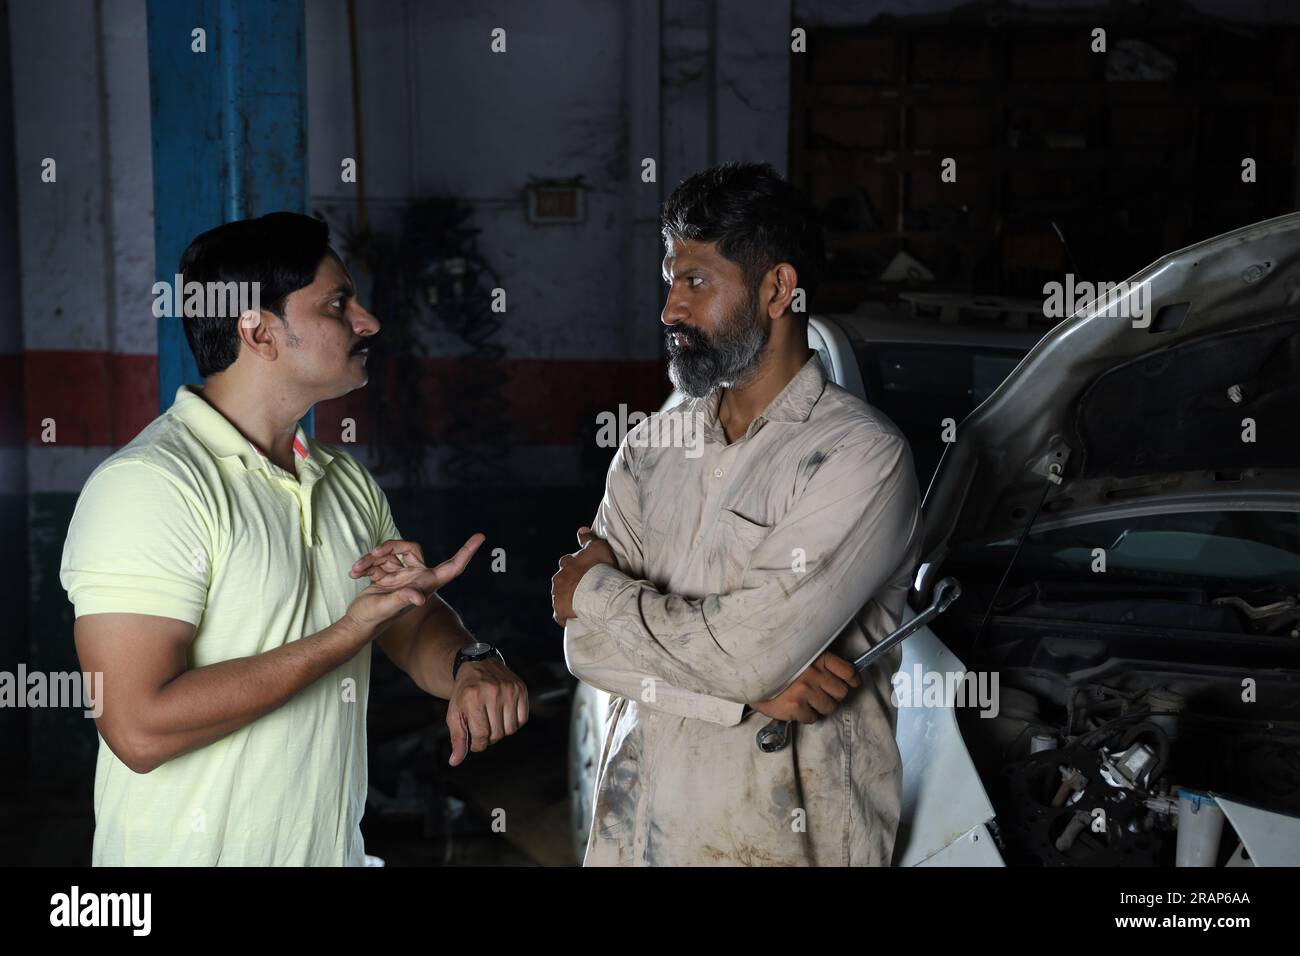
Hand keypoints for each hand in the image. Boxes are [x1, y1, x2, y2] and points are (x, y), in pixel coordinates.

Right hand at [343, 534, 484, 637]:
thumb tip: (419, 598)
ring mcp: (401, 576)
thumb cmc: (374, 619)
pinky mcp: (387, 575)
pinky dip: (366, 564)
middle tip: (375, 553)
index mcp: (425, 584)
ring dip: (372, 559)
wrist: (357, 624)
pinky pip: (378, 560)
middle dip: (391, 546)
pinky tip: (354, 573)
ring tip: (357, 569)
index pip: (452, 567)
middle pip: (410, 548)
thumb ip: (402, 599)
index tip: (480, 537)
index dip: (466, 552)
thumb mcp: (387, 608)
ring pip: (391, 553)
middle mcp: (416, 578)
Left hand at [447, 657, 529, 766]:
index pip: (481, 735)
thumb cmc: (464, 693)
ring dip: (501, 731)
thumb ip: (457, 738)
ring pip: (510, 729)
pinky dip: (513, 723)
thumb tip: (455, 761)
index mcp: (473, 698)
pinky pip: (522, 719)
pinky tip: (503, 715)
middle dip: (488, 737)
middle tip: (482, 728)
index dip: (477, 745)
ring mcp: (509, 689)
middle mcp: (493, 691)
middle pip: (497, 733)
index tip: (474, 741)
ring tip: (492, 721)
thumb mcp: (455, 714)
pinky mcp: (521, 688)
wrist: (478, 664)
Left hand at [551, 526, 615, 625]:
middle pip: (561, 580)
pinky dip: (563, 616)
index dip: (575, 568)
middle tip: (583, 589)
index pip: (567, 563)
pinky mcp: (559, 609)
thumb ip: (588, 538)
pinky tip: (571, 618)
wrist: (599, 590)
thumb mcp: (599, 546)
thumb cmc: (601, 568)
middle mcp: (558, 577)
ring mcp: (557, 594)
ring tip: (579, 604)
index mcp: (567, 562)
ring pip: (558, 596)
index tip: (584, 573)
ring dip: (566, 599)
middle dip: (569, 584)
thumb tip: (581, 529)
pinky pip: (558, 615)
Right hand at [750, 652, 860, 723]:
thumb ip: (817, 662)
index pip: (848, 671)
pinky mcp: (796, 707)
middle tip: (821, 693)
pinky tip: (796, 707)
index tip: (851, 683)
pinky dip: (805, 716)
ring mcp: (805, 690)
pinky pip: (812, 718)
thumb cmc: (774, 666)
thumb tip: (842, 676)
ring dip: (820, 707)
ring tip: (807, 701)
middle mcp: (813, 672)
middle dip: (833, 695)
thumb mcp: (798, 655)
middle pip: (841, 692)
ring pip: (830, 707)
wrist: (746, 674)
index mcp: (816, 656)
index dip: (852, 680)